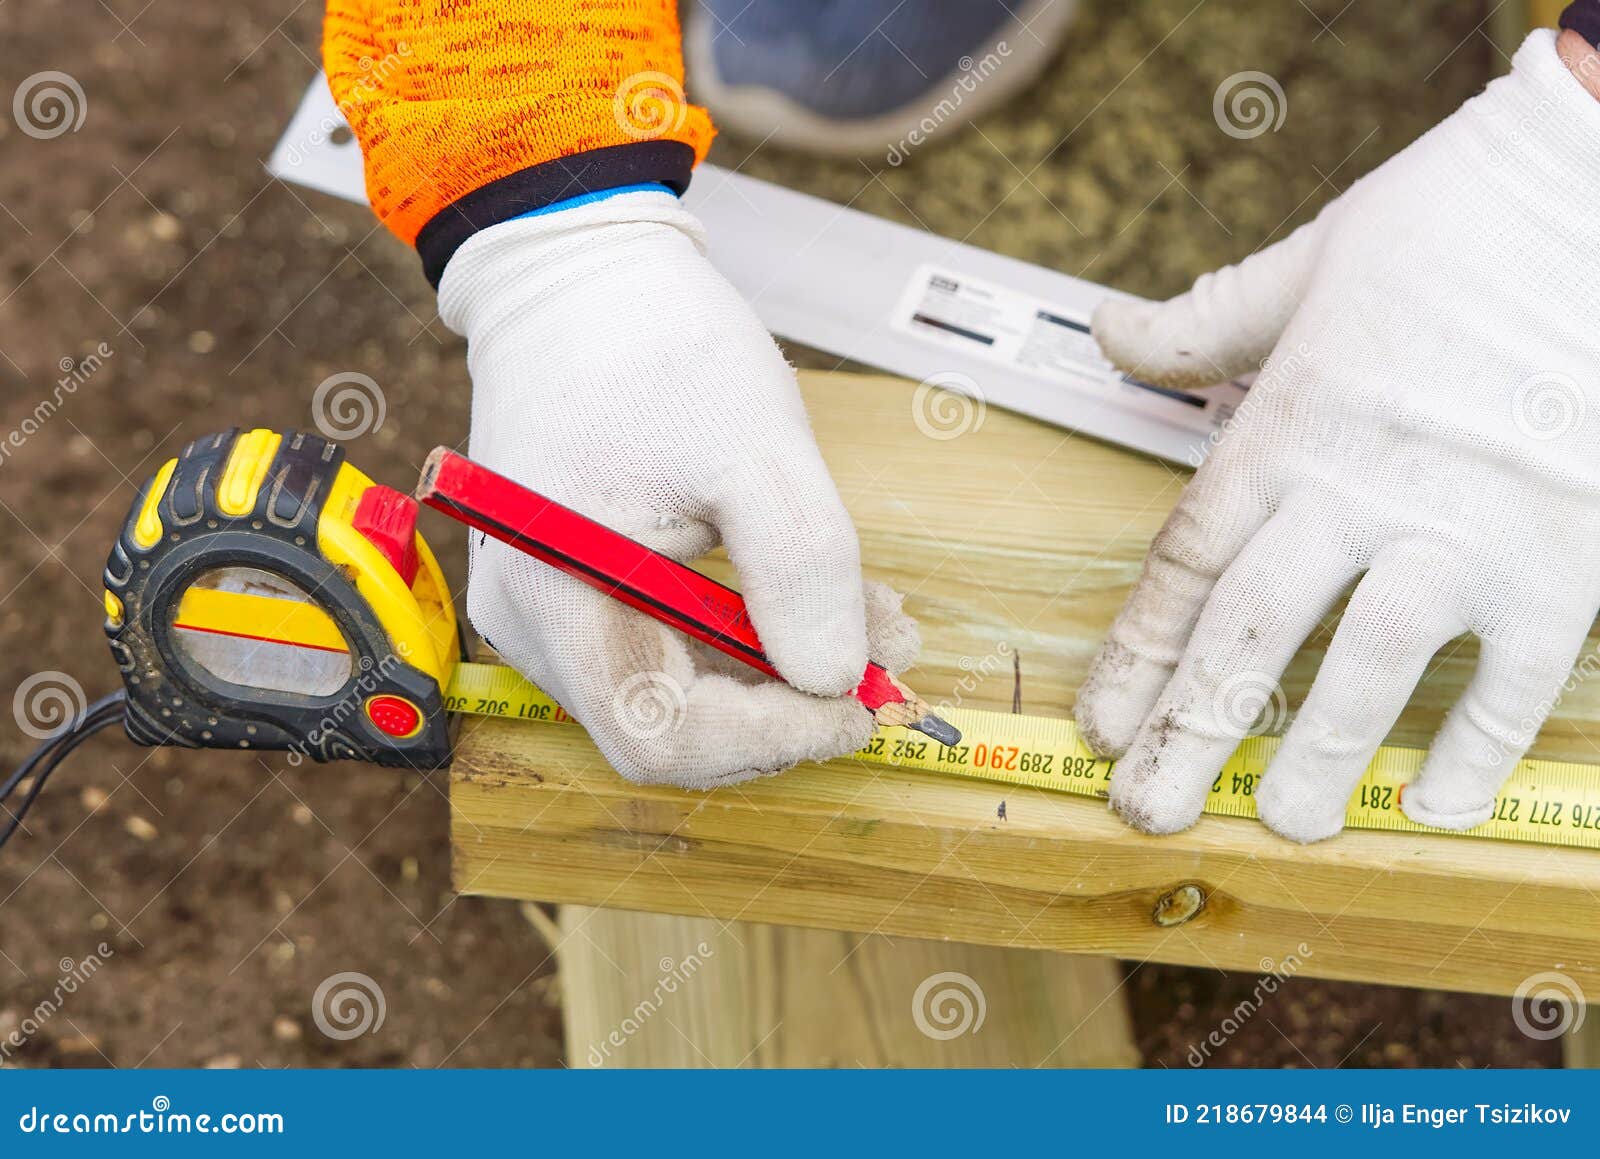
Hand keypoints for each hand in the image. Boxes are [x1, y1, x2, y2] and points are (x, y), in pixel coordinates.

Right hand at [439, 191, 911, 786]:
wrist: (581, 275)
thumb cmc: (655, 345)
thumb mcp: (756, 448)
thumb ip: (800, 570)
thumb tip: (837, 683)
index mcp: (556, 599)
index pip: (662, 737)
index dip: (771, 739)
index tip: (860, 707)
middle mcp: (535, 626)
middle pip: (674, 726)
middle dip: (791, 703)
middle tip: (889, 654)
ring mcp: (553, 611)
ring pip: (681, 691)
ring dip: (784, 669)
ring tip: (875, 617)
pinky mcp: (581, 589)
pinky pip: (671, 646)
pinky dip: (753, 634)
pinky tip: (820, 596)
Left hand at [1075, 31, 1599, 841]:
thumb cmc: (1455, 223)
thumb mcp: (1308, 263)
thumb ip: (1202, 325)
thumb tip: (1110, 335)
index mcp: (1288, 427)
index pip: (1185, 564)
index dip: (1137, 655)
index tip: (1103, 724)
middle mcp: (1362, 487)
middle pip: (1252, 631)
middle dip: (1191, 730)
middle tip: (1146, 808)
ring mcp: (1469, 527)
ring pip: (1371, 668)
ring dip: (1320, 756)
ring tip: (1280, 823)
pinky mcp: (1568, 555)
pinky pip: (1516, 679)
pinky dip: (1475, 750)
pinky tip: (1430, 804)